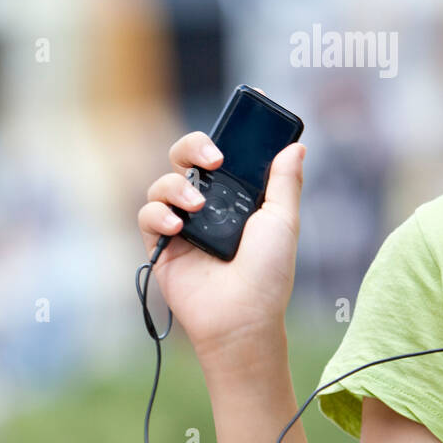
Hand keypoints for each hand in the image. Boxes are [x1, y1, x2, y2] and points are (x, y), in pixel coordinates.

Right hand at [138, 106, 305, 370]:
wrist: (242, 317)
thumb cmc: (268, 273)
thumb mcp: (283, 221)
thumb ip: (285, 182)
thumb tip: (296, 146)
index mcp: (236, 196)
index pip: (223, 153)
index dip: (224, 133)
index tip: (236, 125)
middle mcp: (207, 205)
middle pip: (186, 157)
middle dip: (193, 146)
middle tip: (213, 160)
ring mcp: (183, 223)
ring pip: (164, 182)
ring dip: (177, 186)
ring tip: (198, 208)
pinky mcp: (161, 245)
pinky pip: (147, 214)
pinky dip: (158, 213)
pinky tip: (177, 226)